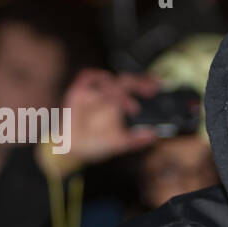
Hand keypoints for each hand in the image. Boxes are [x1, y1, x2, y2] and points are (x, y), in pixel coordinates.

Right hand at [39, 69, 160, 177]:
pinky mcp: (78, 92)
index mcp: (116, 104)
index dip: (145, 84)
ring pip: (109, 81)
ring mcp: (91, 93)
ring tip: (125, 105)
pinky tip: (105, 82)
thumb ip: (136, 140)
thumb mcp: (118, 144)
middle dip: (138, 83)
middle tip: (150, 90)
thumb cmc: (92, 144)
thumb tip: (153, 134)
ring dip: (119, 90)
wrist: (70, 150)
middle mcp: (105, 96)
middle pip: (124, 81)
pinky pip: (86, 77)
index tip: (157, 86)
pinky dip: (96, 76)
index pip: (133, 88)